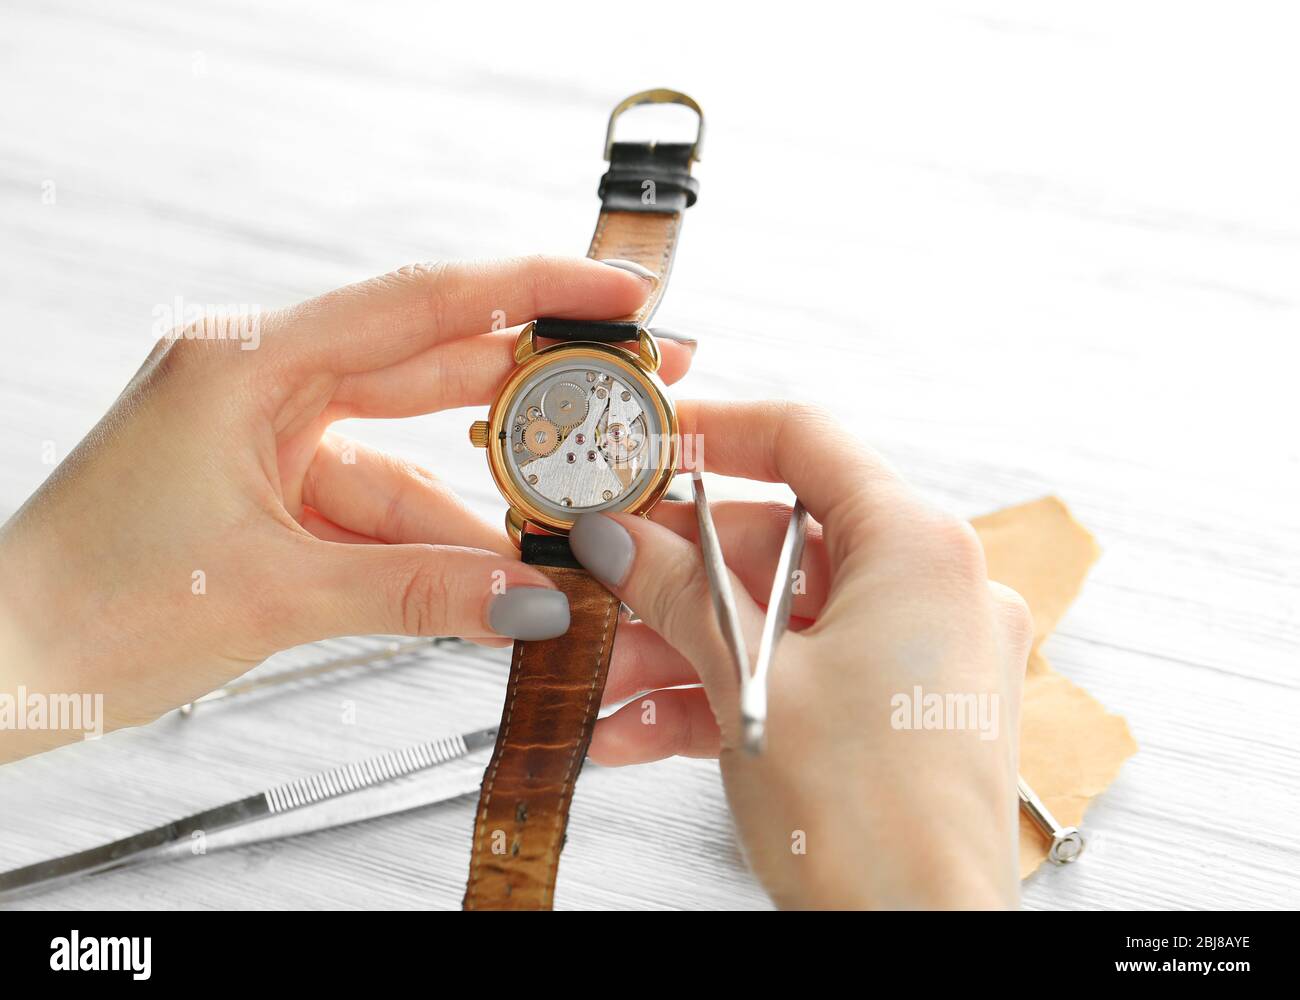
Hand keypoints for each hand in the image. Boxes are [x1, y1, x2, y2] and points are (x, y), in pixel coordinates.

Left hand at [0, 257, 693, 760]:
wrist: (5, 667)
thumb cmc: (86, 605)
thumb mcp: (272, 592)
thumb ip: (416, 592)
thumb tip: (535, 603)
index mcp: (245, 360)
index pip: (417, 303)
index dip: (530, 291)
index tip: (613, 292)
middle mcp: (260, 381)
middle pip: (427, 368)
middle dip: (529, 392)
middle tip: (623, 396)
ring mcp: (266, 438)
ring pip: (407, 457)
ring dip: (479, 507)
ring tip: (561, 538)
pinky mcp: (271, 493)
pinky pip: (374, 507)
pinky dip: (429, 545)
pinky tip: (487, 578)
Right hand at [569, 401, 1031, 908]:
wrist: (920, 944)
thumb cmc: (873, 825)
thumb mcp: (748, 684)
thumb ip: (678, 592)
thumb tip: (620, 537)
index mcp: (921, 549)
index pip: (808, 442)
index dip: (717, 432)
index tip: (649, 444)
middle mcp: (933, 589)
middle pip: (778, 541)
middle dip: (673, 574)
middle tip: (600, 580)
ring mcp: (917, 654)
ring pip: (776, 618)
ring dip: (682, 647)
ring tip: (600, 678)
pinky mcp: (896, 711)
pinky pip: (797, 675)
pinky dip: (724, 692)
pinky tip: (642, 726)